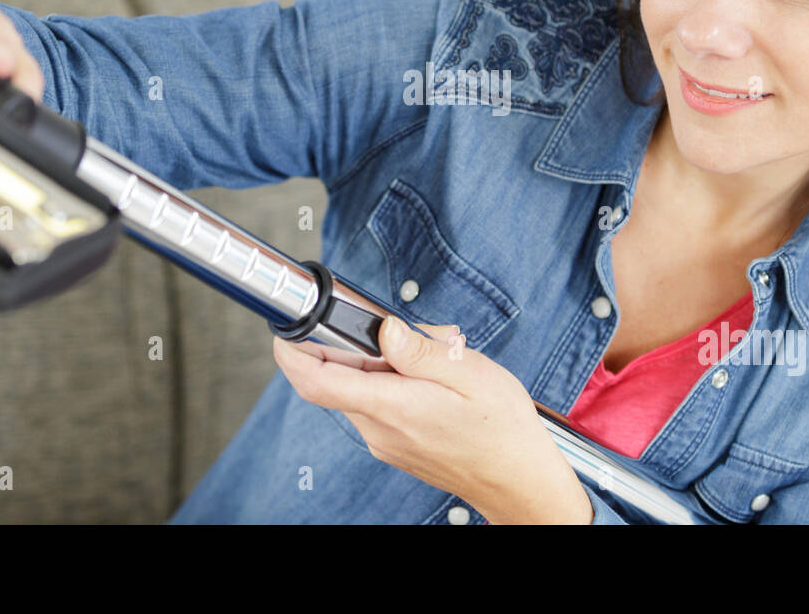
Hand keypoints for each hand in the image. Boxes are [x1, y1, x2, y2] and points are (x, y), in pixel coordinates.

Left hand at [272, 316, 593, 523]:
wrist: (520, 481)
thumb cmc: (502, 430)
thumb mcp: (470, 373)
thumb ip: (420, 349)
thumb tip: (384, 328)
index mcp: (393, 407)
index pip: (316, 381)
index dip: (292, 351)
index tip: (288, 328)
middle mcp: (379, 429)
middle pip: (340, 378)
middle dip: (362, 346)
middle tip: (407, 334)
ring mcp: (385, 441)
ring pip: (362, 390)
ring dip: (385, 364)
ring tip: (436, 359)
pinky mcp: (395, 446)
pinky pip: (379, 405)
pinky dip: (395, 384)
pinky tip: (434, 381)